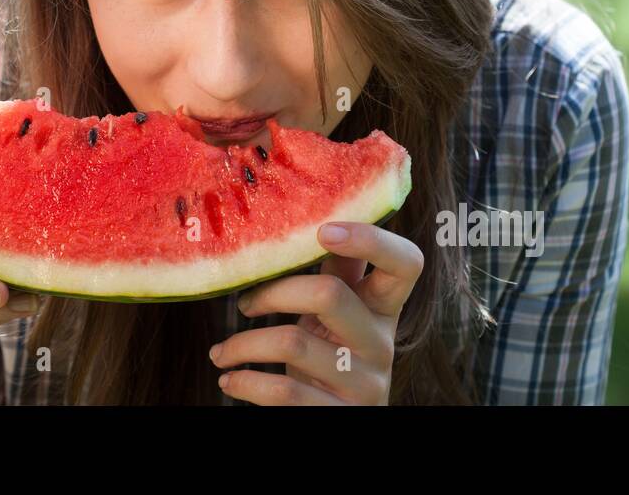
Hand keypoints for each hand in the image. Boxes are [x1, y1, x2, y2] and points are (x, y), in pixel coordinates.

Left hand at [209, 221, 423, 404]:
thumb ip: (334, 270)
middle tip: (244, 302)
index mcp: (384, 308)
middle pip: (329, 293)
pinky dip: (246, 382)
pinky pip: (284, 392)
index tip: (322, 230)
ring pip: (294, 343)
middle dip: (273, 292)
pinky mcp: (339, 415)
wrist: (337, 418)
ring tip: (222, 351)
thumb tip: (307, 210)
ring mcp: (365, 383)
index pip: (406, 263)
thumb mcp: (339, 314)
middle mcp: (382, 343)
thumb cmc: (331, 355)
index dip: (371, 239)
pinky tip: (230, 378)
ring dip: (243, 344)